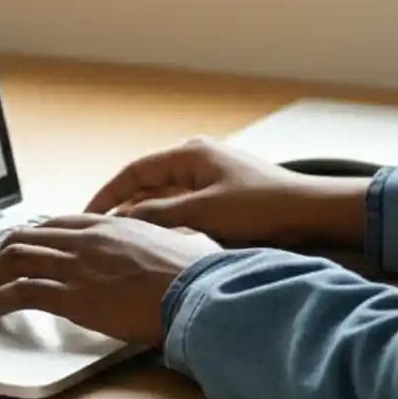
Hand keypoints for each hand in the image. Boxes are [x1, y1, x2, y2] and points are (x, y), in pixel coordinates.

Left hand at [0, 215, 221, 345]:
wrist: (198, 293)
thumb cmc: (196, 274)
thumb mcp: (176, 242)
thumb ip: (160, 239)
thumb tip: (169, 240)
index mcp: (109, 224)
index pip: (54, 224)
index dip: (28, 239)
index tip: (14, 253)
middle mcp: (86, 238)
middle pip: (24, 237)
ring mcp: (77, 265)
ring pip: (13, 260)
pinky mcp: (72, 295)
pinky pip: (19, 292)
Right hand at [86, 136, 369, 247]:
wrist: (311, 213)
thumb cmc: (261, 207)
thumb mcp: (202, 212)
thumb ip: (158, 215)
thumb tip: (121, 222)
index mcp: (190, 153)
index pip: (134, 172)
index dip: (107, 195)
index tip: (86, 217)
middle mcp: (197, 160)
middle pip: (147, 185)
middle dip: (123, 209)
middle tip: (99, 235)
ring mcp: (211, 177)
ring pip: (164, 199)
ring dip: (145, 219)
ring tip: (122, 243)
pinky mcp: (223, 196)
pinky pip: (183, 208)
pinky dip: (167, 224)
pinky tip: (158, 244)